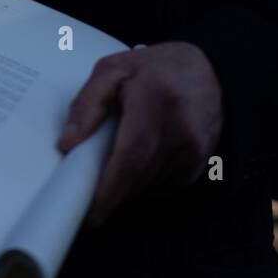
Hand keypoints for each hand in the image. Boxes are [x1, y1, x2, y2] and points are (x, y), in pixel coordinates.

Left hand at [57, 42, 222, 227]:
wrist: (209, 71)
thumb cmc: (156, 68)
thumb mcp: (113, 69)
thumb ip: (87, 103)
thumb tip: (68, 143)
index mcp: (156, 98)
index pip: (132, 155)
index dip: (109, 188)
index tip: (89, 209)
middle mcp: (181, 128)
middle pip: (139, 176)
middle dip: (111, 188)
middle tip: (89, 185)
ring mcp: (195, 149)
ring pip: (150, 186)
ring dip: (126, 186)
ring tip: (114, 163)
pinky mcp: (200, 163)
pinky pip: (164, 187)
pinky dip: (144, 183)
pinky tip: (137, 163)